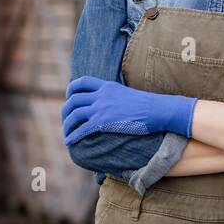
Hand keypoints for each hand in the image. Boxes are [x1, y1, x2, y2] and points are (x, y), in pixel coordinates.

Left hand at [61, 75, 197, 144]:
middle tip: (67, 120)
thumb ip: (115, 96)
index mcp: (107, 86)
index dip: (71, 90)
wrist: (157, 110)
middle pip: (73, 100)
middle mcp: (101, 95)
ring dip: (67, 125)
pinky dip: (72, 136)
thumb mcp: (127, 93)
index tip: (70, 97)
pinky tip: (69, 142)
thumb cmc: (148, 105)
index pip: (81, 82)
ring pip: (74, 115)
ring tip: (67, 134)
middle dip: (66, 111)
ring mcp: (101, 108)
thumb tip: (113, 104)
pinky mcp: (103, 122)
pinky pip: (81, 129)